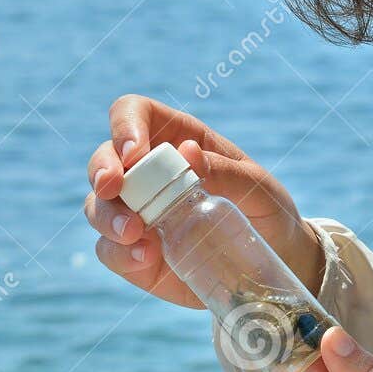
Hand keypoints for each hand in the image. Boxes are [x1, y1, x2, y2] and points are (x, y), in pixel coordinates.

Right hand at [84, 94, 324, 307]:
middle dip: (102, 171)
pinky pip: (109, 249)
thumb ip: (227, 171)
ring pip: (97, 205)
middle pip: (104, 159)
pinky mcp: (135, 253)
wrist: (275, 257)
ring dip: (107, 216)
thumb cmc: (267, 210)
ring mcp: (136, 213)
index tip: (134, 153)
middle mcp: (147, 173)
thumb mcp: (259, 187)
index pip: (133, 113)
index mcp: (176, 139)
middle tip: (114, 189)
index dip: (124, 126)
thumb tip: (188, 154)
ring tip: (134, 233)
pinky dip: (119, 253)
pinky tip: (145, 258)